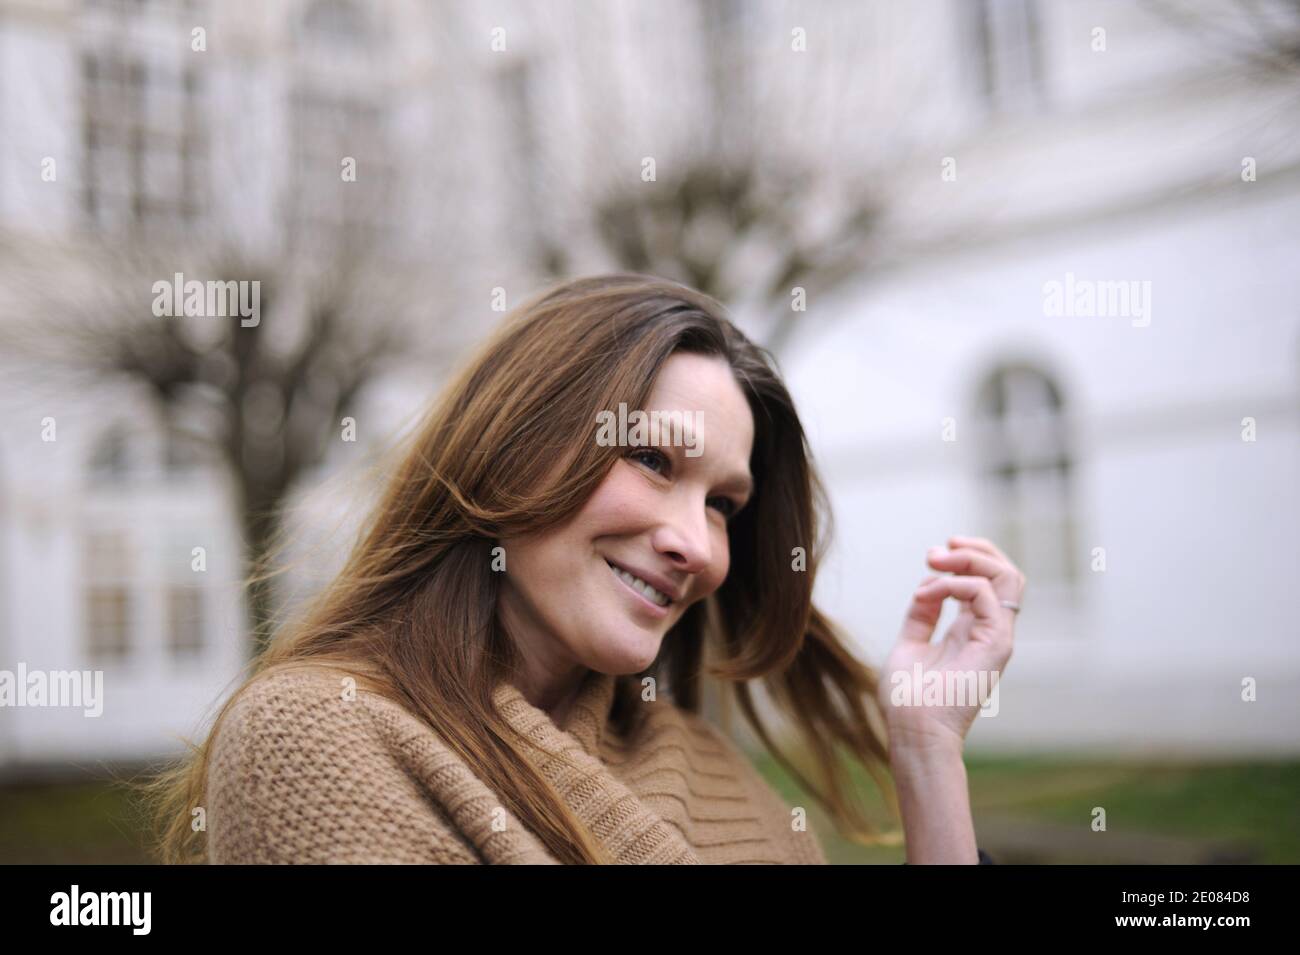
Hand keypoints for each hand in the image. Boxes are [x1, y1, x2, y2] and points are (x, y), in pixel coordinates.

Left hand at [878, 535, 1024, 755]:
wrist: (913, 730)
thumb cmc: (908, 698)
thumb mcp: (910, 643)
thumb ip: (921, 615)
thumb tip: (925, 587)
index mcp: (972, 630)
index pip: (988, 581)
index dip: (965, 559)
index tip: (931, 557)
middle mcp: (990, 630)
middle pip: (1005, 572)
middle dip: (974, 549)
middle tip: (936, 551)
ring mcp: (996, 637)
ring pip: (1009, 576)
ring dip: (972, 558)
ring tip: (937, 559)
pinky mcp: (996, 646)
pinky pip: (988, 595)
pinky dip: (958, 584)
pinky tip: (933, 593)